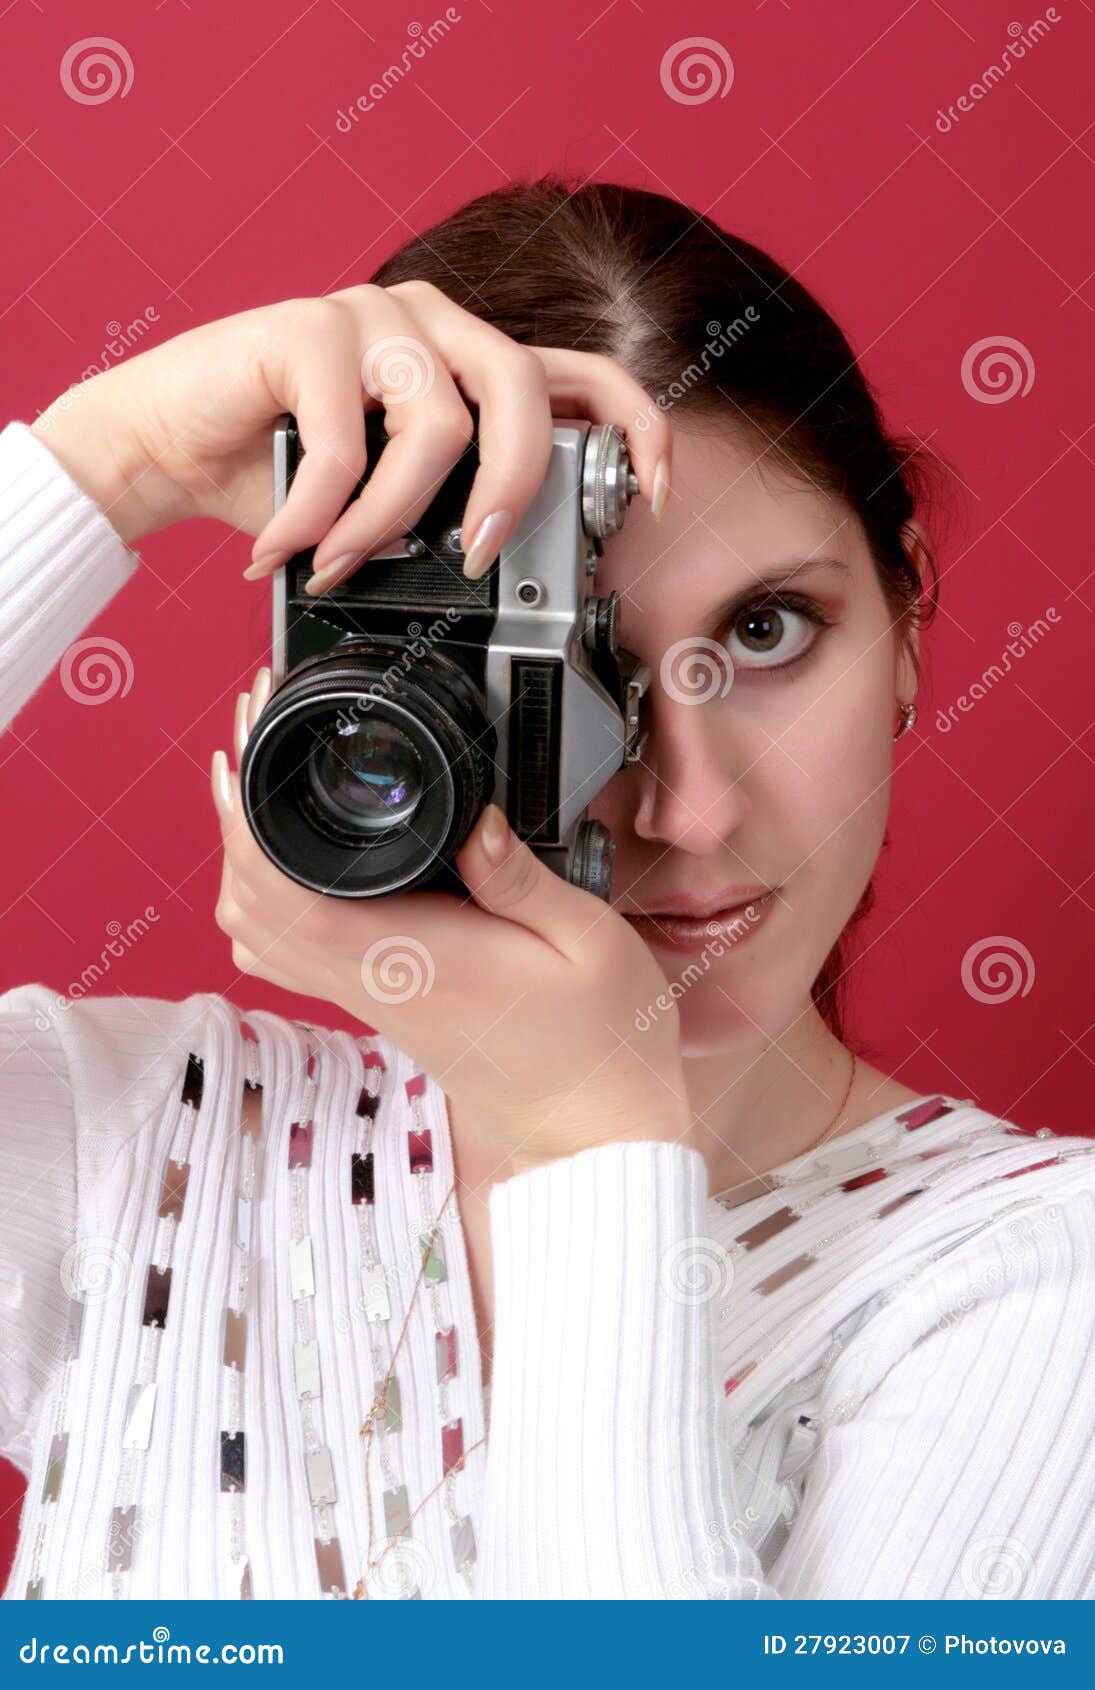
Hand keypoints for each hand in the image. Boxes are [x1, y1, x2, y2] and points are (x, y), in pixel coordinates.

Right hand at [29, 282, 672, 585]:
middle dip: (513, 487)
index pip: (584, 373)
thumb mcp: (387, 498)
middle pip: (523, 389)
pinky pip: (343, 445)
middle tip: (477, 556)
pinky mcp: (308, 325)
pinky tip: (286, 547)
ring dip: (387, 522)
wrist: (168, 446)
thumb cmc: (278, 472)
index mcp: (468, 361)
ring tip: (341, 566)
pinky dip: (318, 517)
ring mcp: (374, 314)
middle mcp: (433, 324)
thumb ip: (449, 506)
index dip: (638, 427)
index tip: (657, 496)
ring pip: (434, 426)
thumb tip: (504, 564)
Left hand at [210, 670, 693, 1174]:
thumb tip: (477, 816)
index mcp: (417, 962)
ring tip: (268, 795)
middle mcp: (376, 983)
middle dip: (235, 827)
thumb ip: (525, 877)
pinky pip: (294, 954)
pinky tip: (302, 862)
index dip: (248, 828)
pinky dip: (274, 904)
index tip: (247, 760)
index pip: (290, 901)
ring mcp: (370, 999)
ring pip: (260, 937)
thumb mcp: (590, 939)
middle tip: (254, 752)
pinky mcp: (380, 1006)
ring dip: (246, 867)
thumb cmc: (601, 1039)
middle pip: (251, 912)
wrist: (597, 1129)